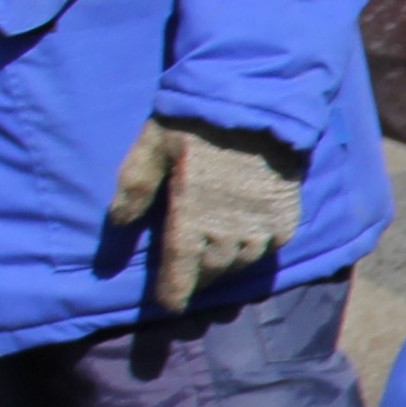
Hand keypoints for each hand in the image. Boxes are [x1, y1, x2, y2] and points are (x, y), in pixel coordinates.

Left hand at [104, 117, 308, 314]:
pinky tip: (244, 243)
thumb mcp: (153, 146)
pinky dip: (253, 252)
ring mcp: (262, 227)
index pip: (180, 270)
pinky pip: (268, 249)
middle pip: (211, 271)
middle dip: (197, 279)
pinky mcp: (286, 216)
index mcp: (192, 217)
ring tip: (213, 263)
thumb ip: (134, 188)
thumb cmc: (197, 121)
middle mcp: (229, 231)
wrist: (259, 101)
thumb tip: (118, 226)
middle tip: (188, 279)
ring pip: (240, 264)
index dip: (172, 292)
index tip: (168, 305)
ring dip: (224, 267)